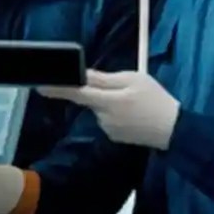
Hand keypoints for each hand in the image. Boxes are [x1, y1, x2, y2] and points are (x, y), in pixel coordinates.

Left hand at [39, 70, 180, 149]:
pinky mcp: (114, 136)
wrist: (173, 129)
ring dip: (110, 103)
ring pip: (100, 109)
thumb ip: (105, 79)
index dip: (58, 89)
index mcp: (109, 101)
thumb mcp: (134, 80)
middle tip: (128, 90)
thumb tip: (83, 76)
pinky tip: (134, 114)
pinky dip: (116, 113)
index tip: (40, 86)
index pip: (77, 93)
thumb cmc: (155, 99)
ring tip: (135, 102)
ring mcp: (108, 129)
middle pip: (91, 99)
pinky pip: (108, 119)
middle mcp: (104, 117)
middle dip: (100, 92)